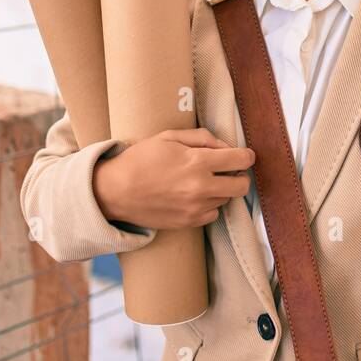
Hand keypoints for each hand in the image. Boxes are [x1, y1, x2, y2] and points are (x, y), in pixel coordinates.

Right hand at [94, 128, 253, 229]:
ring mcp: (195, 208)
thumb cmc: (140, 159)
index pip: (241, 160)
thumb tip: (226, 146)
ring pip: (226, 199)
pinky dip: (208, 205)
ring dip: (221, 189)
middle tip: (228, 170)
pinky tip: (193, 196)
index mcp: (198, 162)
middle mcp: (201, 188)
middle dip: (240, 175)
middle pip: (242, 186)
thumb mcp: (169, 137)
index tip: (243, 155)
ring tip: (202, 181)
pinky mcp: (188, 223)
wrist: (114, 191)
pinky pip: (212, 214)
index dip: (246, 155)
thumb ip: (202, 137)